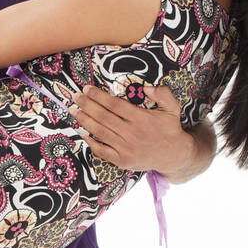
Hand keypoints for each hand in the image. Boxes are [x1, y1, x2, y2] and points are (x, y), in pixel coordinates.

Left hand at [68, 83, 194, 174]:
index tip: (87, 89)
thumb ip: (163, 95)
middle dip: (87, 105)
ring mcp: (126, 148)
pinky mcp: (122, 160)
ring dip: (84, 120)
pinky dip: (90, 142)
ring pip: (100, 132)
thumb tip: (148, 88)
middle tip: (75, 96)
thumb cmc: (170, 129)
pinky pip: (102, 151)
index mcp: (142, 119)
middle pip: (104, 117)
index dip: (98, 96)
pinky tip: (81, 132)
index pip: (114, 104)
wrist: (174, 155)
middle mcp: (132, 133)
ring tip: (73, 110)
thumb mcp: (172, 109)